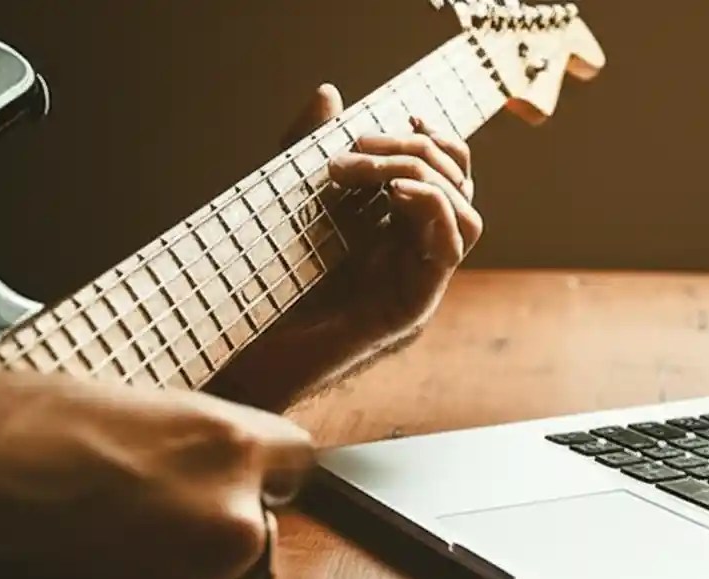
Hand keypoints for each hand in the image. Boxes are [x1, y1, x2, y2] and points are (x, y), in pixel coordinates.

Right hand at [0, 366, 313, 578]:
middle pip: (258, 537)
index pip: (294, 460)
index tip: (261, 483)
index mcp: (220, 445)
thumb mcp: (101, 401)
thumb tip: (166, 453)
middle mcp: (222, 524)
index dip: (270, 473)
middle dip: (224, 537)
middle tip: (171, 535)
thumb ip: (163, 436)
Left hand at [207, 84, 483, 409]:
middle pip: (461, 190)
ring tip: (368, 169)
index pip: (447, 178)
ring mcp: (417, 283)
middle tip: (357, 147)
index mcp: (394, 233)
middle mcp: (414, 257)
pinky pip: (450, 249)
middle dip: (418, 150)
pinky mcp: (411, 307)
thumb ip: (306, 147)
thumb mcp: (284, 197)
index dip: (438, 141)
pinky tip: (393, 192)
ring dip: (425, 176)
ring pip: (468, 216)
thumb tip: (330, 94)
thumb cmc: (261, 286)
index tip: (405, 117)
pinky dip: (433, 208)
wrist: (241, 354)